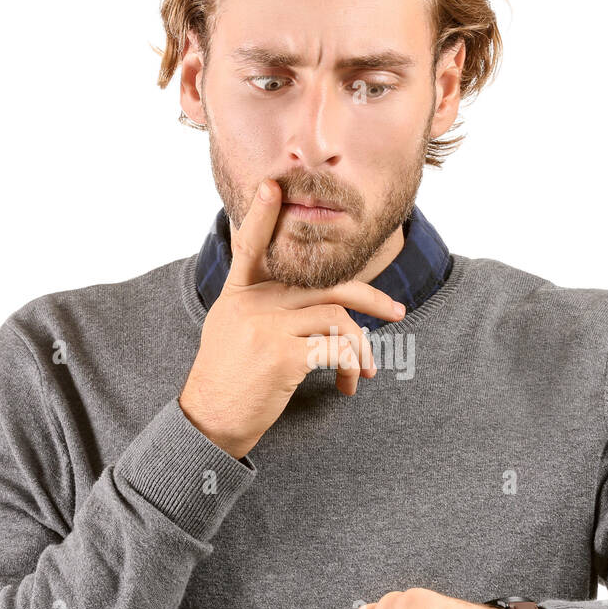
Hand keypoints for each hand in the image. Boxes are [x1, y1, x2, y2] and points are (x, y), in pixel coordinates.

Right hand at [178, 178, 404, 458]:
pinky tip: (346, 385)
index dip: (262, 215)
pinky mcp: (282, 355)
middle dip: (371, 297)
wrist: (210, 422)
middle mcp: (253, 304)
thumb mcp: (229, 331)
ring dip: (362, 348)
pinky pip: (335, 350)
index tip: (272, 186)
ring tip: (366, 370)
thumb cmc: (227, 382)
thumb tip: (306, 303)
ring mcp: (267, 327)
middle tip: (397, 312)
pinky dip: (351, 368)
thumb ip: (257, 307)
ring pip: (337, 318)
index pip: (250, 245)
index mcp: (238, 295)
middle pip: (326, 284)